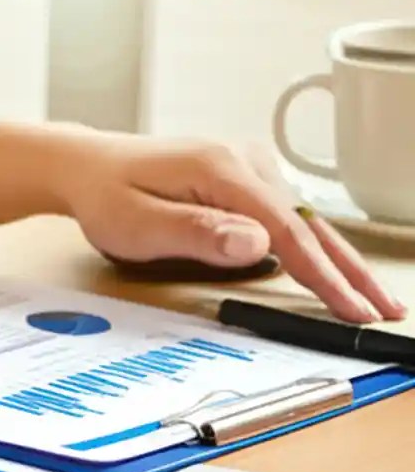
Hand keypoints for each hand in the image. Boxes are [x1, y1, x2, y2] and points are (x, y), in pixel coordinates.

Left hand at [57, 131, 404, 322]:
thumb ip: (197, 234)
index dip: (321, 275)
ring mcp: (247, 167)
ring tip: (368, 298)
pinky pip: (287, 215)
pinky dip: (313, 244)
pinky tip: (333, 268)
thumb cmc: (107, 196)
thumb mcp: (138, 224)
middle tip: (383, 310)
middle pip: (309, 223)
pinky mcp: (244, 178)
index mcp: (221, 170)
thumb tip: (257, 244)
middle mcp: (243, 161)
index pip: (286, 230)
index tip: (350, 307)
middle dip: (349, 271)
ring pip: (304, 220)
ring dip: (338, 260)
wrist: (88, 167)